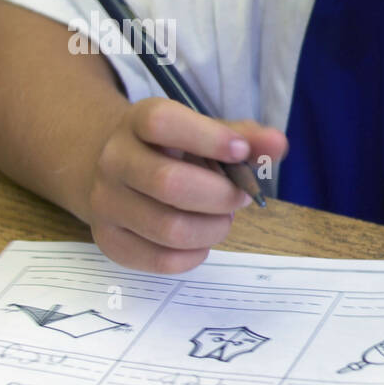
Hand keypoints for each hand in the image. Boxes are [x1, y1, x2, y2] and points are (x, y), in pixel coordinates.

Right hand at [79, 97, 287, 272]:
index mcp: (138, 123)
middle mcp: (114, 160)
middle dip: (221, 195)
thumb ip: (244, 138)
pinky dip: (195, 254)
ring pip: (170, 228)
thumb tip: (277, 144)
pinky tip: (200, 238)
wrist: (117, 173)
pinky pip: (162, 260)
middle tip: (240, 197)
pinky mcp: (110, 241)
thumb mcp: (206, 134)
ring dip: (213, 228)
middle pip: (169, 183)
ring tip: (220, 217)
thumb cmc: (174, 152)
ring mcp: (106, 203)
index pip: (163, 123)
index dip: (209, 138)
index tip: (240, 151)